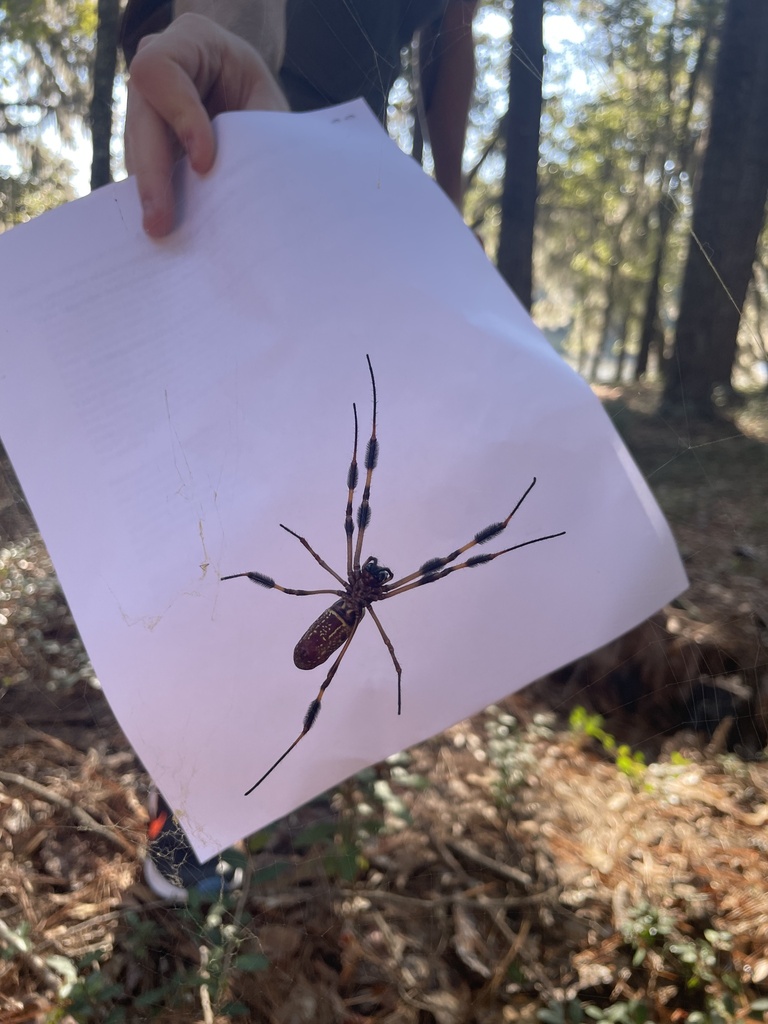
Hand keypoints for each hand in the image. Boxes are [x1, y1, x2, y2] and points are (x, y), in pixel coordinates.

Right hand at [125, 13, 288, 236]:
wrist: (243, 87)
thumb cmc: (258, 91)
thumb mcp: (266, 102)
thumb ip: (256, 132)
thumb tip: (250, 189)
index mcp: (189, 40)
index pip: (162, 72)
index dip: (181, 118)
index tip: (205, 163)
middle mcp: (155, 68)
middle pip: (140, 118)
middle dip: (153, 174)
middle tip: (160, 221)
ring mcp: (144, 104)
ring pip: (137, 148)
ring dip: (151, 192)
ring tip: (162, 230)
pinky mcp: (146, 139)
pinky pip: (145, 168)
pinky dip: (156, 195)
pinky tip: (165, 225)